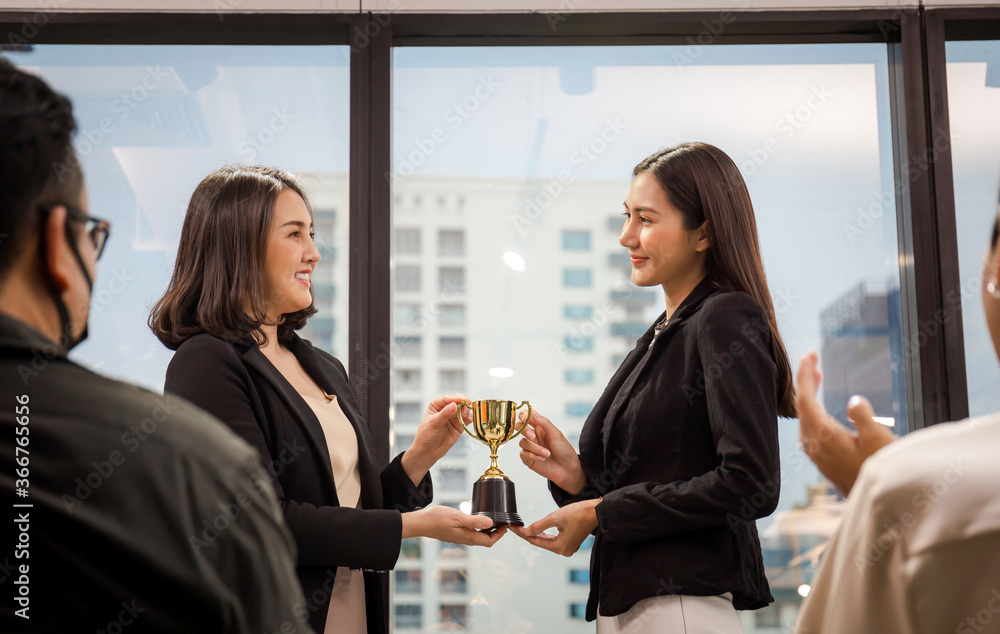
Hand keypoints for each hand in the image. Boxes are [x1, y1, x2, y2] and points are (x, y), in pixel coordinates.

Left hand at [401, 393, 469, 484]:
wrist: (428, 451)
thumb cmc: (426, 435)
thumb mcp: (434, 423)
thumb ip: (445, 414)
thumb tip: (454, 405)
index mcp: (437, 405)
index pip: (447, 398)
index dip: (455, 398)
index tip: (462, 400)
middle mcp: (446, 409)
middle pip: (458, 402)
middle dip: (463, 403)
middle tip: (466, 405)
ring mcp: (454, 417)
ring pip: (464, 409)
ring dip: (467, 410)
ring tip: (466, 414)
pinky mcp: (460, 425)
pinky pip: (467, 419)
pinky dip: (470, 417)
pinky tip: (470, 418)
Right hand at [401, 506, 507, 546]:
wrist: (420, 523)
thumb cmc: (436, 519)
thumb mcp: (458, 517)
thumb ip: (474, 521)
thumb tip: (490, 524)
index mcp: (468, 538)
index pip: (489, 541)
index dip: (499, 535)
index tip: (505, 525)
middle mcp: (465, 540)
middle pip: (485, 540)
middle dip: (496, 532)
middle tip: (502, 521)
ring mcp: (460, 537)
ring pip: (478, 536)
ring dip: (487, 530)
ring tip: (493, 518)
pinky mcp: (455, 533)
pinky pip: (470, 533)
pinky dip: (478, 527)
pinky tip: (477, 518)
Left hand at [510, 499, 599, 556]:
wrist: (596, 511)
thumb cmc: (579, 513)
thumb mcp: (556, 518)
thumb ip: (540, 526)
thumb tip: (527, 531)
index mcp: (560, 547)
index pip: (535, 541)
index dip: (523, 534)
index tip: (514, 528)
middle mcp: (564, 551)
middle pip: (540, 542)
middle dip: (528, 534)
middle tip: (516, 527)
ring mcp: (568, 548)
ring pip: (547, 541)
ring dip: (536, 534)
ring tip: (523, 528)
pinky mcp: (571, 542)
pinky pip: (554, 540)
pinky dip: (546, 534)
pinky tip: (538, 530)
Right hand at [518, 410, 585, 494]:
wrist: (568, 470)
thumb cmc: (565, 450)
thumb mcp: (556, 434)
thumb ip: (543, 422)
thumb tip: (531, 412)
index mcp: (540, 427)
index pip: (526, 416)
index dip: (522, 415)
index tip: (525, 418)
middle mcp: (533, 436)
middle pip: (519, 427)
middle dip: (524, 430)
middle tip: (533, 436)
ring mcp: (530, 447)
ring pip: (522, 442)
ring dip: (535, 448)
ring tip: (547, 454)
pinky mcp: (528, 458)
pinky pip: (523, 454)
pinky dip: (533, 456)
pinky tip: (542, 459)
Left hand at [796, 351, 896, 495]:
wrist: (879, 503)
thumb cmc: (882, 469)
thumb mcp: (878, 438)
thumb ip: (862, 415)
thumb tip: (852, 401)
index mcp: (823, 434)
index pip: (805, 398)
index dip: (805, 375)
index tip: (809, 355)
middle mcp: (813, 443)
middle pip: (802, 405)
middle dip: (806, 381)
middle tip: (813, 360)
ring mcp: (816, 453)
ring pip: (805, 417)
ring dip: (809, 396)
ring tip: (816, 378)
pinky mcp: (821, 460)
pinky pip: (810, 429)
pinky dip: (813, 412)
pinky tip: (819, 408)